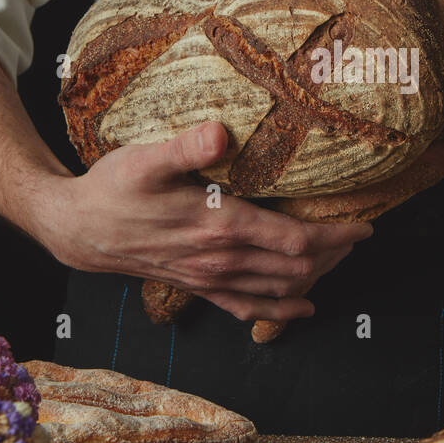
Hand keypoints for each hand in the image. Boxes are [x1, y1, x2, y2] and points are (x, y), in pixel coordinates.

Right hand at [34, 122, 372, 322]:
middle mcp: (220, 259)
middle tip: (359, 238)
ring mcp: (209, 278)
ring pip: (276, 289)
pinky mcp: (197, 286)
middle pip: (294, 266)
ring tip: (340, 263)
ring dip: (313, 279)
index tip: (364, 227)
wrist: (79, 228)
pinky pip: (246, 307)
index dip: (334, 235)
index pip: (293, 240)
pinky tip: (300, 310)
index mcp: (219, 226)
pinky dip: (278, 310)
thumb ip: (188, 147)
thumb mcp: (147, 158)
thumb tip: (221, 132)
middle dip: (333, 255)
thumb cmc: (115, 187)